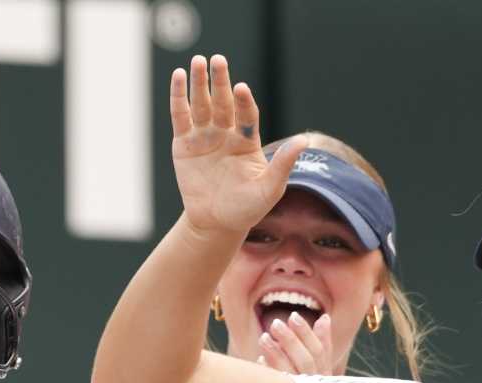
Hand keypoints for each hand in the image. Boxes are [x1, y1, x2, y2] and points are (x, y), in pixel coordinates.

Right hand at [169, 55, 300, 239]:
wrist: (216, 224)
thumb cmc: (247, 208)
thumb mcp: (270, 189)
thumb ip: (283, 165)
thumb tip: (303, 142)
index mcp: (247, 140)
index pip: (247, 114)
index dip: (244, 102)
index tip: (240, 89)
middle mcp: (226, 133)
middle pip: (223, 102)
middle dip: (220, 81)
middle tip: (218, 60)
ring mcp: (204, 137)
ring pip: (202, 104)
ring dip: (199, 82)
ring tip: (198, 61)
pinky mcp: (184, 144)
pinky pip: (181, 117)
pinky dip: (178, 97)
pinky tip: (178, 77)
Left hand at [257, 309, 338, 375]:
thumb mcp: (321, 367)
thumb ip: (323, 344)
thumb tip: (324, 318)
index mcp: (325, 374)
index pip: (318, 350)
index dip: (306, 333)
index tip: (293, 316)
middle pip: (305, 360)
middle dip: (290, 340)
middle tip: (275, 323)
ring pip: (289, 372)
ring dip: (276, 353)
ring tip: (263, 337)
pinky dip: (268, 373)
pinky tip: (260, 360)